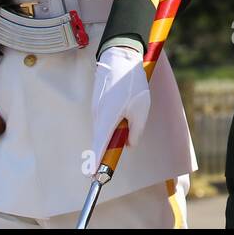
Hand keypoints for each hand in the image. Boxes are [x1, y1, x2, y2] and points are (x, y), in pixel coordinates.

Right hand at [91, 46, 150, 163]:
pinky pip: (103, 120)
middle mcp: (98, 116)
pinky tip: (116, 125)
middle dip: (102, 154)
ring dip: (107, 138)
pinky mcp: (99, 103)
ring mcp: (96, 109)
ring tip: (110, 147)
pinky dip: (108, 127)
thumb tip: (129, 145)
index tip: (93, 176)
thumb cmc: (132, 83)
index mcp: (107, 119)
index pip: (100, 145)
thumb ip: (136, 129)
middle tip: (100, 172)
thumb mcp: (141, 108)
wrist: (119, 58)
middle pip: (100, 140)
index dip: (97, 162)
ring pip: (103, 129)